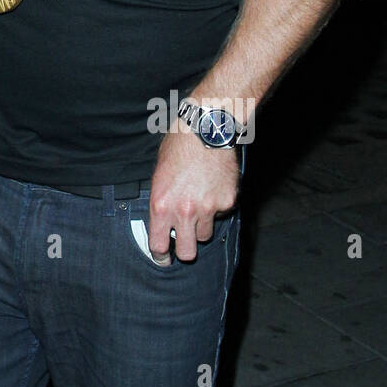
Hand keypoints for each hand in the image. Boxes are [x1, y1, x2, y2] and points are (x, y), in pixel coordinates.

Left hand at [148, 121, 238, 263]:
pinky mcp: (227, 202)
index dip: (161, 255)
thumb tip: (163, 222)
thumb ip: (161, 201)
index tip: (164, 257)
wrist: (206, 129)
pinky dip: (217, 207)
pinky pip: (221, 214)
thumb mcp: (159, 175)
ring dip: (202, 224)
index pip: (158, 246)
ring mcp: (208, 209)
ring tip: (198, 201)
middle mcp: (184, 211)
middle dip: (185, 249)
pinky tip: (212, 187)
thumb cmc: (178, 147)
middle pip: (187, 252)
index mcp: (161, 205)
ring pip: (205, 234)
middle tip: (185, 241)